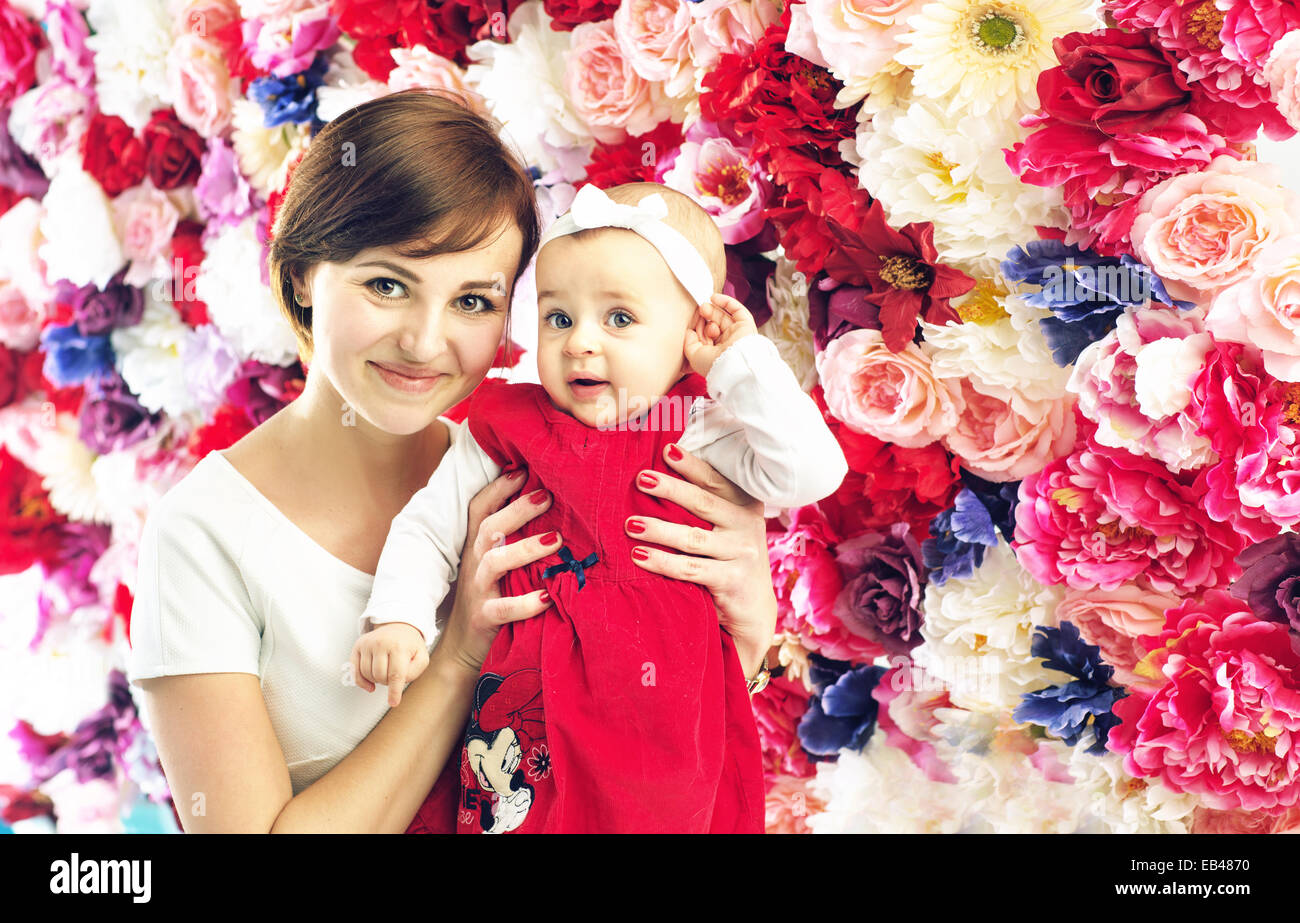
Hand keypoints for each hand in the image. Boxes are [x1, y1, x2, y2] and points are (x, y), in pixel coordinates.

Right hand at [350, 622, 428, 707]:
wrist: (398, 626)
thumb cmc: (410, 644)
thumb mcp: (421, 656)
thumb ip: (414, 671)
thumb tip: (397, 683)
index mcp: (398, 646)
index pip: (395, 674)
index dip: (394, 691)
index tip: (393, 702)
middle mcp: (381, 643)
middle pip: (380, 676)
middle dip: (388, 682)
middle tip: (394, 675)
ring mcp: (368, 644)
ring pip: (367, 674)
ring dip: (376, 680)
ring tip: (385, 672)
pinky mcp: (358, 646)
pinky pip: (355, 670)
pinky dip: (361, 681)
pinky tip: (370, 685)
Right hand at [435, 470, 558, 676]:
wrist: (463, 647)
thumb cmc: (489, 596)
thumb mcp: (496, 564)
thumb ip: (512, 538)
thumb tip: (550, 506)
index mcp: (477, 547)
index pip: (480, 509)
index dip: (498, 488)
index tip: (523, 470)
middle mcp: (474, 563)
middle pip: (489, 528)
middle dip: (517, 509)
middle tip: (547, 495)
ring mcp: (477, 590)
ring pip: (494, 563)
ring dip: (525, 549)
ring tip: (556, 540)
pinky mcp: (483, 618)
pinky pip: (503, 609)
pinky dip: (525, 603)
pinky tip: (548, 597)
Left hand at [625, 444, 777, 678]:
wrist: (753, 612)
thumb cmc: (728, 562)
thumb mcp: (727, 529)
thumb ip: (705, 506)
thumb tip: (659, 478)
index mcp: (745, 505)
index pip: (715, 480)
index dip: (691, 464)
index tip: (667, 450)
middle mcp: (748, 525)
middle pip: (703, 502)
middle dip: (670, 489)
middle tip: (641, 479)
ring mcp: (743, 552)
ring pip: (692, 537)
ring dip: (658, 529)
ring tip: (630, 524)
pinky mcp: (733, 579)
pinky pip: (690, 568)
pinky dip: (662, 561)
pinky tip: (639, 555)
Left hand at [684, 293, 759, 377]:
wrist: (732, 365)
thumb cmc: (713, 365)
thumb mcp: (694, 355)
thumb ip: (689, 343)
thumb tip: (689, 331)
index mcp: (717, 353)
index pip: (707, 336)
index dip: (699, 330)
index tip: (693, 328)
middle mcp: (728, 344)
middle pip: (716, 324)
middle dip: (706, 317)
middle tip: (700, 311)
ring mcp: (737, 334)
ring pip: (725, 317)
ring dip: (713, 309)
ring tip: (704, 306)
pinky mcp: (746, 326)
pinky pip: (738, 310)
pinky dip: (726, 302)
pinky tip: (714, 298)